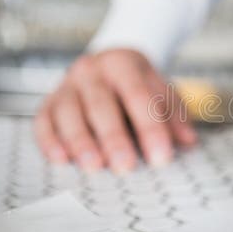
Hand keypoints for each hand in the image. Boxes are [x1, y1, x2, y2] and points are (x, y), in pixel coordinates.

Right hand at [35, 49, 196, 171]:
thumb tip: (189, 142)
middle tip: (125, 166)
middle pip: (101, 104)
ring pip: (69, 112)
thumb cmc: (139, 87)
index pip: (138, 96)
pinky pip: (44, 121)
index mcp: (123, 64)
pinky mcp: (48, 102)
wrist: (110, 65)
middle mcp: (91, 70)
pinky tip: (61, 160)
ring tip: (94, 167)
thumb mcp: (162, 94)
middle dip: (113, 137)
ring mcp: (66, 85)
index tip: (161, 158)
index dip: (150, 127)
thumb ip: (175, 117)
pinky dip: (49, 141)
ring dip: (80, 141)